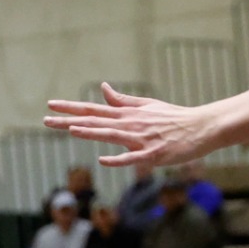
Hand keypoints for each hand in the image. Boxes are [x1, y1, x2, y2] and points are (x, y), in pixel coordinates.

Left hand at [44, 83, 219, 167]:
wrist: (202, 127)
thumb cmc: (173, 117)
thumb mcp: (146, 105)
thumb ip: (122, 100)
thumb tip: (102, 88)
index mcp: (127, 114)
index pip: (93, 109)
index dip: (71, 107)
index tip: (50, 105)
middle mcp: (130, 124)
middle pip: (96, 121)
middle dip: (69, 121)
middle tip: (46, 120)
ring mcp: (141, 139)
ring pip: (112, 135)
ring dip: (91, 132)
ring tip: (71, 129)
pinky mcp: (154, 154)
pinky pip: (133, 158)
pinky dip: (119, 159)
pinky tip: (103, 159)